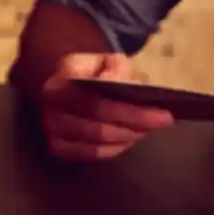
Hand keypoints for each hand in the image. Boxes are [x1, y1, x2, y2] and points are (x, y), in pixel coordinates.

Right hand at [39, 52, 174, 161]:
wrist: (67, 83)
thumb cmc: (91, 72)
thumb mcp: (105, 59)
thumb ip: (115, 67)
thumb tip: (119, 84)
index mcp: (58, 86)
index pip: (96, 105)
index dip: (130, 113)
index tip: (163, 114)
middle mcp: (50, 112)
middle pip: (98, 129)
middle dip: (134, 128)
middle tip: (161, 123)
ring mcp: (52, 133)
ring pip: (96, 144)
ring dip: (126, 139)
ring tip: (146, 130)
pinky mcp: (58, 148)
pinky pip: (89, 155)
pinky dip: (113, 150)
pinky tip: (129, 140)